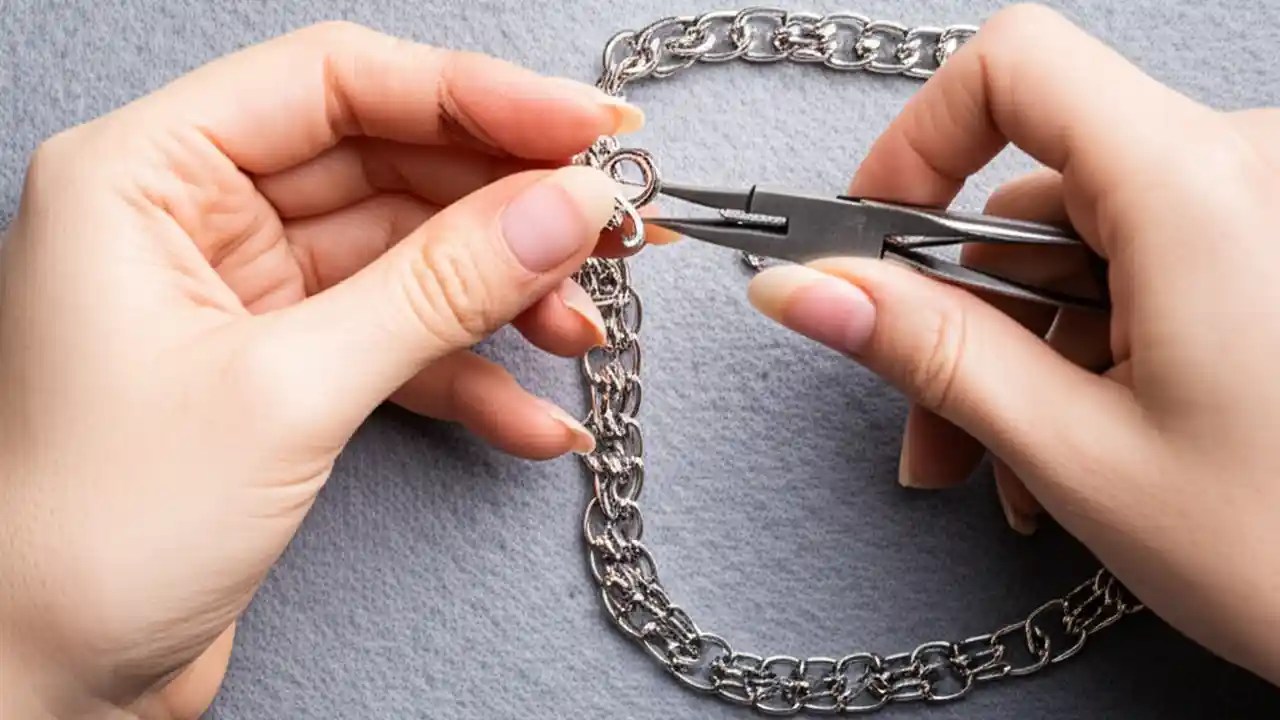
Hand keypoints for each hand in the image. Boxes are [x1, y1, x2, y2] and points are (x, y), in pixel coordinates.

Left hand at [0, 22, 660, 718]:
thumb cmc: (90, 536)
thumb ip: (438, 287)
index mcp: (146, 175)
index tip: (585, 131)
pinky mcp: (279, 370)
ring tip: (581, 330)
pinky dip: (467, 376)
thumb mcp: (287, 391)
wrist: (37, 679)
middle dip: (506, 205)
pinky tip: (533, 419)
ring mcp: (240, 295)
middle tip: (610, 227)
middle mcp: (191, 218)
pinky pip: (395, 342)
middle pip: (385, 164)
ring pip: (404, 256)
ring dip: (502, 296)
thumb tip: (562, 207)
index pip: (337, 83)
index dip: (475, 96)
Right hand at [747, 4, 1279, 686]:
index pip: (1016, 67)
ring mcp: (1261, 217)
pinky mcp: (1266, 257)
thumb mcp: (1075, 449)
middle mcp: (1246, 175)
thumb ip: (928, 349)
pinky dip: (1085, 350)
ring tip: (1009, 467)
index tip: (870, 234)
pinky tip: (1071, 445)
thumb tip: (807, 289)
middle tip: (928, 417)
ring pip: (1078, 249)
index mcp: (1201, 189)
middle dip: (960, 312)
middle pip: (1033, 194)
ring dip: (1019, 354)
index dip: (919, 141)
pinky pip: (1138, 272)